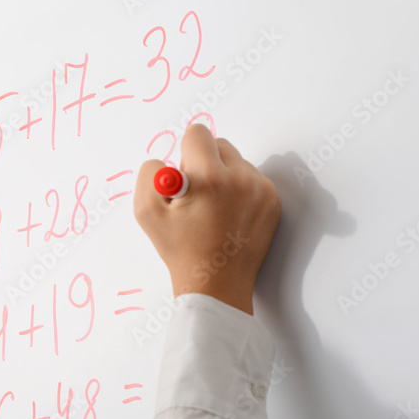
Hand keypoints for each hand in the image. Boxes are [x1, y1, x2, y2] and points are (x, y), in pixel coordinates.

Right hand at [133, 124, 280, 314]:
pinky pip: (252, 179)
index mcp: (210, 178)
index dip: (184, 155)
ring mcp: (261, 190)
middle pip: (219, 144)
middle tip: (196, 197)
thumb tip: (168, 160)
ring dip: (223, 176)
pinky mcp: (272, 202)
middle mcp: (241, 178)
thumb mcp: (146, 212)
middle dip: (204, 163)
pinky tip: (228, 216)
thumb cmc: (180, 250)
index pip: (197, 133)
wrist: (215, 285)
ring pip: (236, 162)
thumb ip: (151, 174)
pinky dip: (239, 191)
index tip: (185, 178)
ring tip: (213, 210)